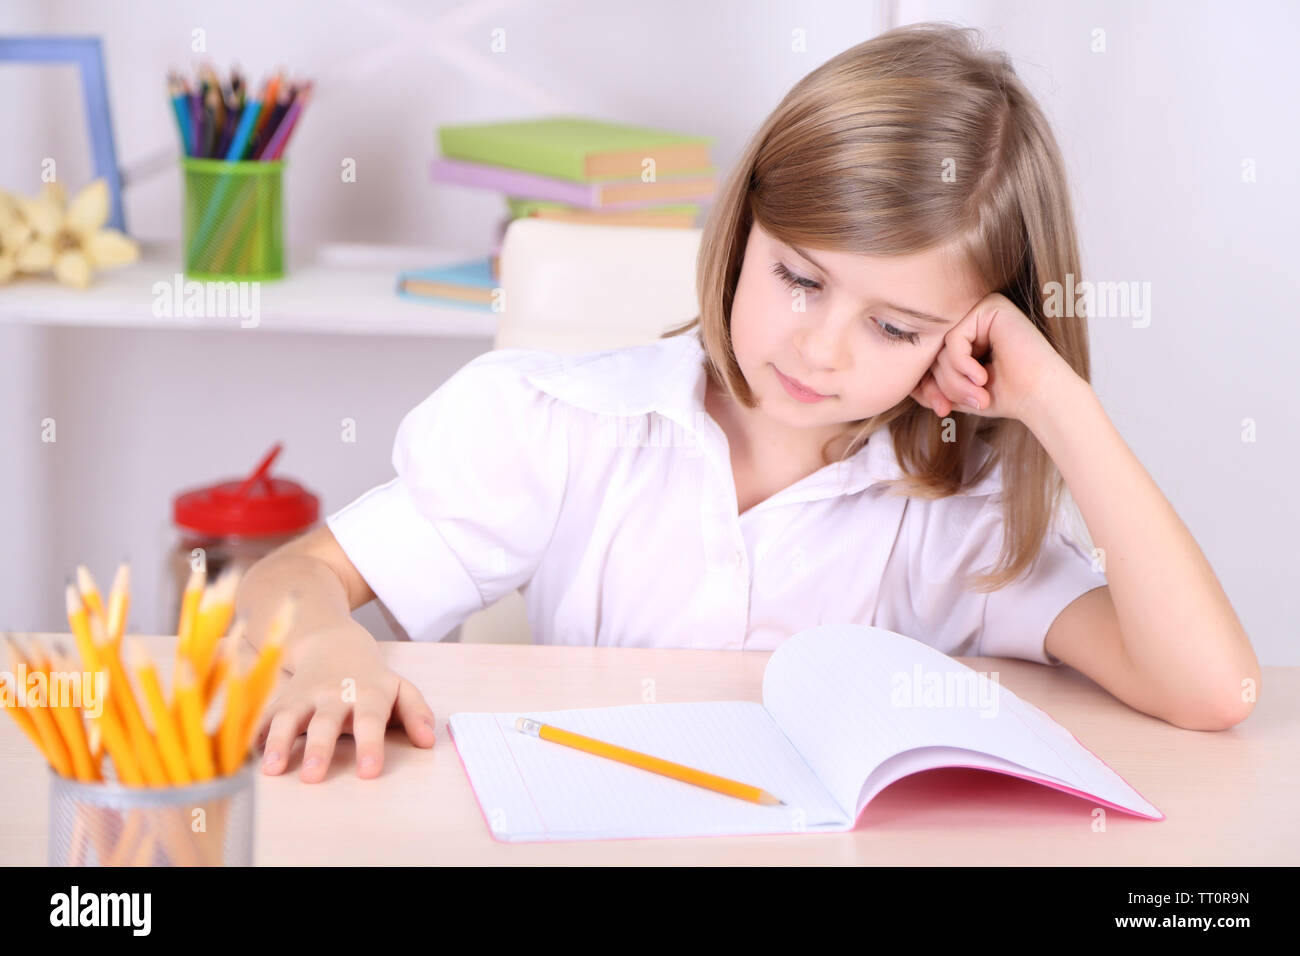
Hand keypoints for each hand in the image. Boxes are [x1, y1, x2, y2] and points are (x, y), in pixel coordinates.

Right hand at [251, 621, 436, 781]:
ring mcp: (305, 695)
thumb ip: (416, 713)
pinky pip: (264, 716)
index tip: (369, 772)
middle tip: (313, 777)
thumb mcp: (400, 689)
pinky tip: (245, 755)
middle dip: (319, 748)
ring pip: (289, 716)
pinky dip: (253, 733)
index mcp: (367, 694)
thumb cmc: (373, 679)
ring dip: (279, 742)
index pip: (371, 720)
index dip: (370, 745)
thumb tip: (428, 741)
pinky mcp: (281, 699)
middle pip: (326, 721)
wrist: (335, 645)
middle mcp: (334, 694)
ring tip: (272, 769)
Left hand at [909, 292, 1076, 423]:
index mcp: (967, 332)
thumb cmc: (1005, 395)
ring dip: (953, 379)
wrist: (1042, 397)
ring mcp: (982, 308)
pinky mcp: (990, 307)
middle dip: (941, 384)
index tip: (940, 410)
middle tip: (952, 407)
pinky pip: (954, 338)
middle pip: (933, 349)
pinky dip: (962, 364)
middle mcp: (973, 316)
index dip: (927, 385)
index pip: (930, 355)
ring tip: (976, 397)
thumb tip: (905, 385)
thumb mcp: (958, 391)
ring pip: (941, 345)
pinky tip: (982, 378)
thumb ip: (932, 385)